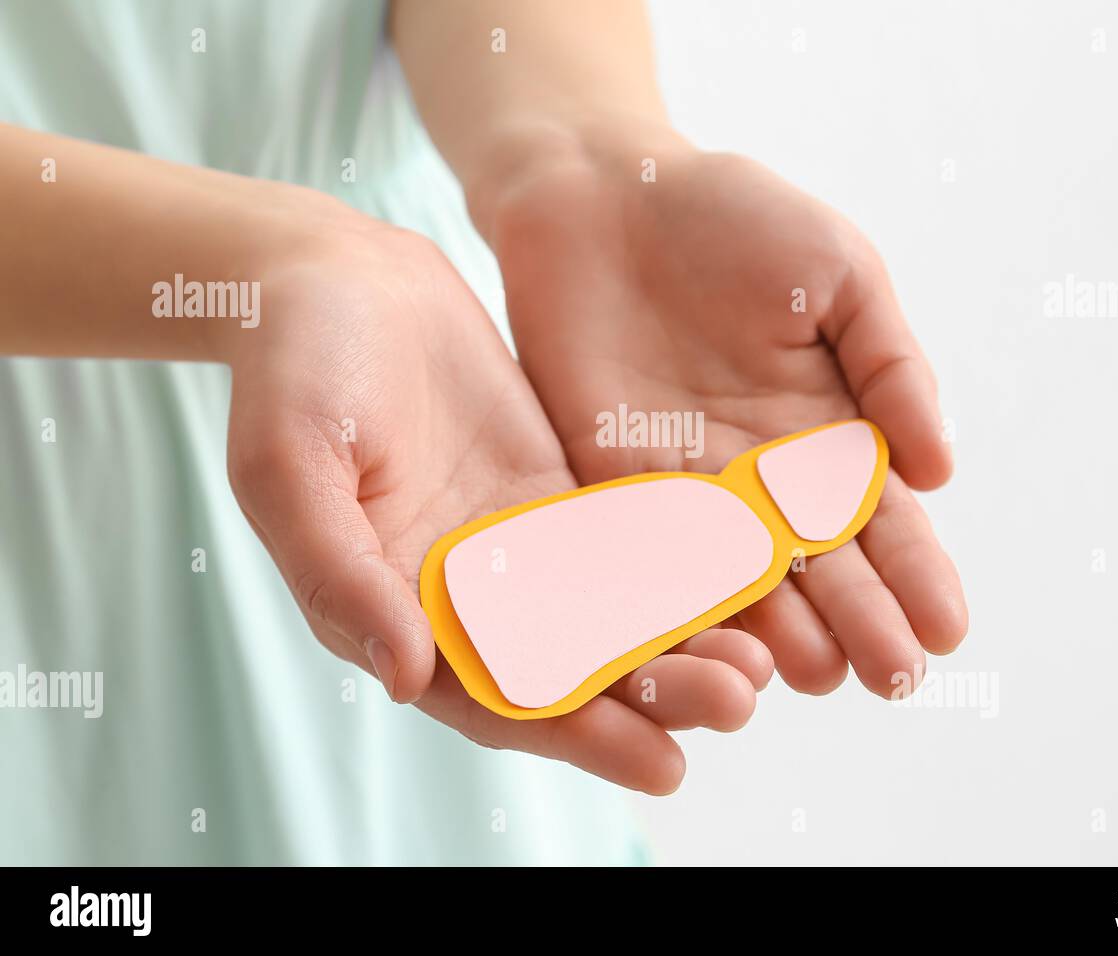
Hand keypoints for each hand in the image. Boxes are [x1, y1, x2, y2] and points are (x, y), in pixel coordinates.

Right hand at [224, 208, 771, 792]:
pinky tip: (741, 578)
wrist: (335, 278)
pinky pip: (623, 540)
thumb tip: (406, 679)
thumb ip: (341, 574)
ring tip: (760, 664)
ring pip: (608, 613)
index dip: (578, 736)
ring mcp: (515, 542)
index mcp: (395, 609)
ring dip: (681, 643)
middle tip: (737, 703)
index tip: (662, 762)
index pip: (496, 697)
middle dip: (654, 695)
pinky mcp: (553, 490)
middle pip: (571, 666)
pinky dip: (677, 568)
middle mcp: (464, 592)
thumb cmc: (292, 369)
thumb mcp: (292, 467)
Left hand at [487, 129, 967, 697]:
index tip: (945, 630)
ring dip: (776, 629)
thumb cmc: (736, 216)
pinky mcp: (609, 488)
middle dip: (860, 622)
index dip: (916, 575)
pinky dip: (673, 601)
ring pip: (737, 581)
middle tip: (891, 678)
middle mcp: (762, 478)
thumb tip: (941, 472)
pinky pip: (645, 555)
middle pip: (818, 568)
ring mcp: (685, 490)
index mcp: (828, 431)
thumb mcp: (841, 274)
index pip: (883, 521)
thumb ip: (892, 367)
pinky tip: (705, 644)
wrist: (606, 192)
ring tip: (815, 671)